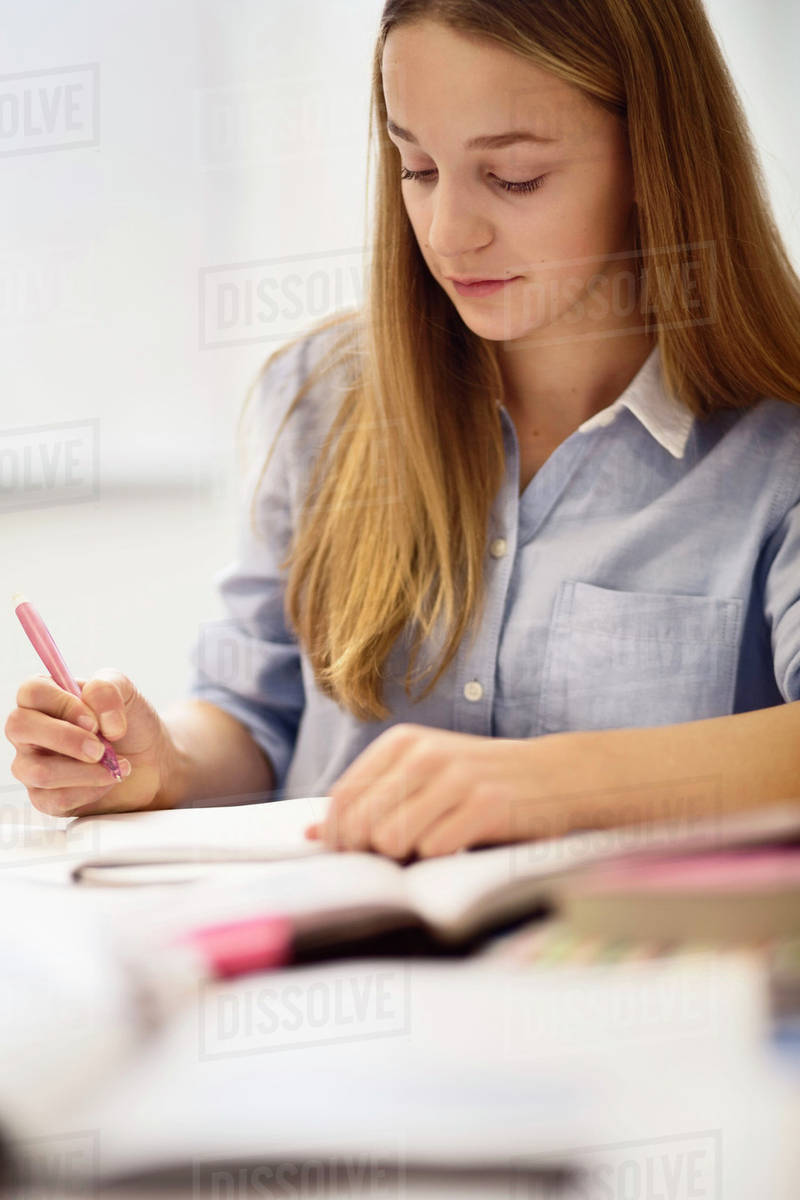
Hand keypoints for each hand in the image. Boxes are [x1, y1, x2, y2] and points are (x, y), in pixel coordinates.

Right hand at [5, 669, 179, 816]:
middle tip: (100, 747)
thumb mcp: (127, 693)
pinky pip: (56, 799)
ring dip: (86, 771)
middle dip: (66, 739)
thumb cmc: (130, 723)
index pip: (32, 691)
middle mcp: (31, 730)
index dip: (62, 704)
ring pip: (39, 771)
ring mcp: (32, 764)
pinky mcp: (44, 797)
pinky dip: (91, 790)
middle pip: (19, 727)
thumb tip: (96, 720)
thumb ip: (107, 689)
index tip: (94, 720)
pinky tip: (108, 780)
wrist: (151, 762)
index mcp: (46, 697)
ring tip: (114, 765)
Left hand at [304, 723, 585, 859]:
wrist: (558, 776)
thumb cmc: (481, 783)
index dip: (338, 837)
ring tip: (435, 847)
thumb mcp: (423, 778)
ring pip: (395, 839)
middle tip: (401, 857)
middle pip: (363, 824)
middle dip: (374, 852)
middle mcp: (425, 754)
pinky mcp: (487, 804)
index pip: (343, 798)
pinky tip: (463, 847)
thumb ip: (369, 802)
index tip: (352, 857)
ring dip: (411, 858)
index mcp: (402, 743)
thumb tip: (309, 836)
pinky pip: (437, 849)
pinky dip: (444, 860)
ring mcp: (457, 777)